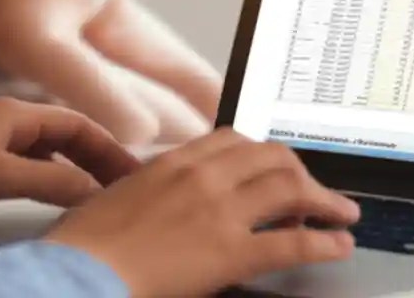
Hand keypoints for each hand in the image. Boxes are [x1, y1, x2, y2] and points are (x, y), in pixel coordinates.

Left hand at [0, 98, 139, 224]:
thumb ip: (51, 182)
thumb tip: (94, 190)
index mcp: (17, 113)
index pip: (80, 124)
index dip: (110, 148)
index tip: (134, 173)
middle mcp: (8, 121)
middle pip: (67, 136)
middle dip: (97, 159)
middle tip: (123, 186)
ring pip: (47, 153)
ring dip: (74, 171)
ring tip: (97, 195)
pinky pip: (26, 168)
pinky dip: (48, 181)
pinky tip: (53, 200)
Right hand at [45, 129, 358, 297]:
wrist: (72, 273)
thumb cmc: (83, 246)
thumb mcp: (118, 195)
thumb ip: (153, 187)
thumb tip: (166, 196)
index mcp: (176, 162)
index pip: (236, 139)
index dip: (265, 153)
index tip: (277, 164)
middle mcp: (204, 177)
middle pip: (272, 157)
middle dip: (301, 172)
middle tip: (316, 191)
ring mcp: (220, 211)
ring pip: (291, 189)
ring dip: (325, 201)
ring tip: (341, 214)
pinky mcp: (231, 251)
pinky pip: (293, 241)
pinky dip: (324, 242)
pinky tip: (338, 245)